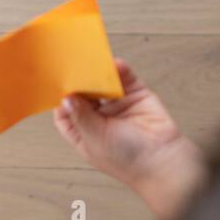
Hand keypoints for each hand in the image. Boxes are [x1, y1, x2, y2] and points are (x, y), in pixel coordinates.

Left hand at [53, 60, 204, 219]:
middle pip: (84, 94)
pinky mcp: (136, 95)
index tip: (57, 84)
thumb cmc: (127, 160)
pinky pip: (126, 78)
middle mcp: (100, 118)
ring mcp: (118, 105)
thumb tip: (66, 98)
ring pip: (104, 83)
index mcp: (84, 133)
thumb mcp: (96, 139)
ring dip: (99, 73)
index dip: (62, 100)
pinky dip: (120, 69)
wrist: (162, 159)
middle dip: (80, 81)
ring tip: (92, 60)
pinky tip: (115, 64)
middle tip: (74, 65)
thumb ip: (81, 116)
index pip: (66, 114)